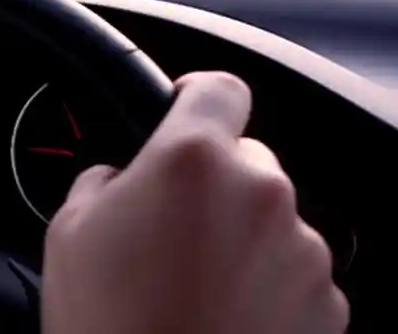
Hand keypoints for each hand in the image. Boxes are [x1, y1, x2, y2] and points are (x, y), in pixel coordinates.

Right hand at [42, 72, 347, 333]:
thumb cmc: (109, 329)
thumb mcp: (69, 234)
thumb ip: (106, 180)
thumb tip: (123, 178)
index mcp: (193, 160)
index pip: (220, 88)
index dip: (197, 100)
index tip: (186, 113)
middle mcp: (261, 193)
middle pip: (245, 161)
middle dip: (212, 189)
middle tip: (169, 237)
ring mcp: (303, 251)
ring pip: (272, 220)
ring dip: (241, 241)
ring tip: (193, 291)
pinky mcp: (328, 305)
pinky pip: (296, 274)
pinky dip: (268, 288)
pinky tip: (223, 319)